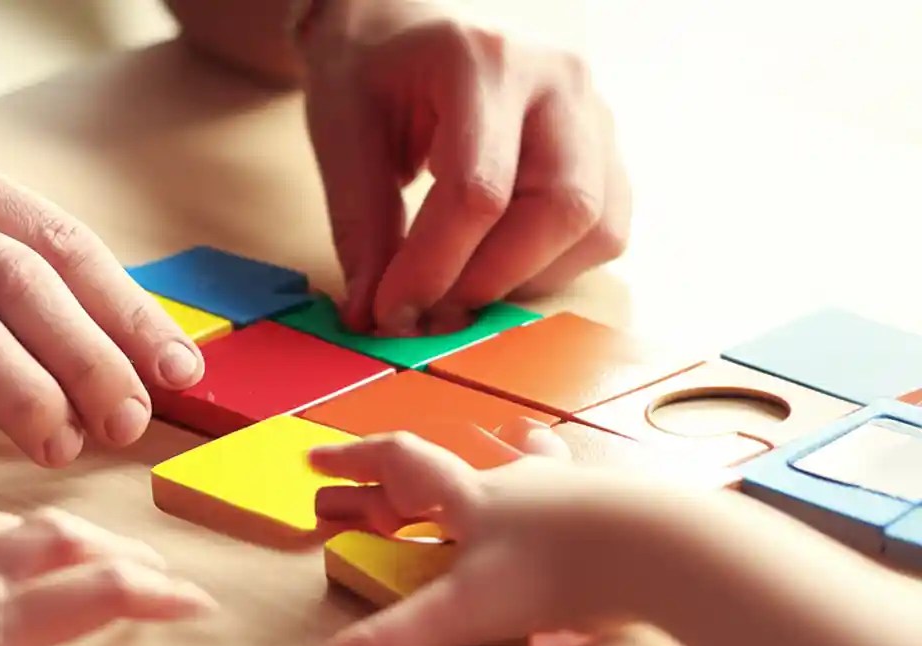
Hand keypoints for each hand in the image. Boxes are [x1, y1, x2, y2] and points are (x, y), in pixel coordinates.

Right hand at [292, 426, 673, 645]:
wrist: (658, 547)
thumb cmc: (556, 568)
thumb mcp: (461, 611)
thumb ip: (388, 645)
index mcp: (467, 496)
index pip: (395, 463)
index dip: (351, 460)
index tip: (315, 457)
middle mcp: (510, 484)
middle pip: (442, 471)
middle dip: (396, 481)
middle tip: (366, 495)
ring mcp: (562, 491)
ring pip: (521, 464)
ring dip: (498, 460)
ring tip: (506, 444)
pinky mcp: (606, 507)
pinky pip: (575, 487)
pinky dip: (563, 483)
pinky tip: (581, 488)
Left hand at [299, 1, 630, 333]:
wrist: (407, 29)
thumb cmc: (373, 71)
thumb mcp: (342, 132)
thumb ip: (360, 223)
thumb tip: (375, 315)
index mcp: (483, 61)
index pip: (479, 190)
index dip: (434, 267)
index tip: (390, 311)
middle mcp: (557, 80)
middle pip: (562, 208)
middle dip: (491, 280)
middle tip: (429, 309)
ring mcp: (594, 112)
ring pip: (597, 227)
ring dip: (526, 279)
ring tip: (460, 282)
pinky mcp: (604, 149)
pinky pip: (604, 231)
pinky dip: (551, 268)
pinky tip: (496, 263)